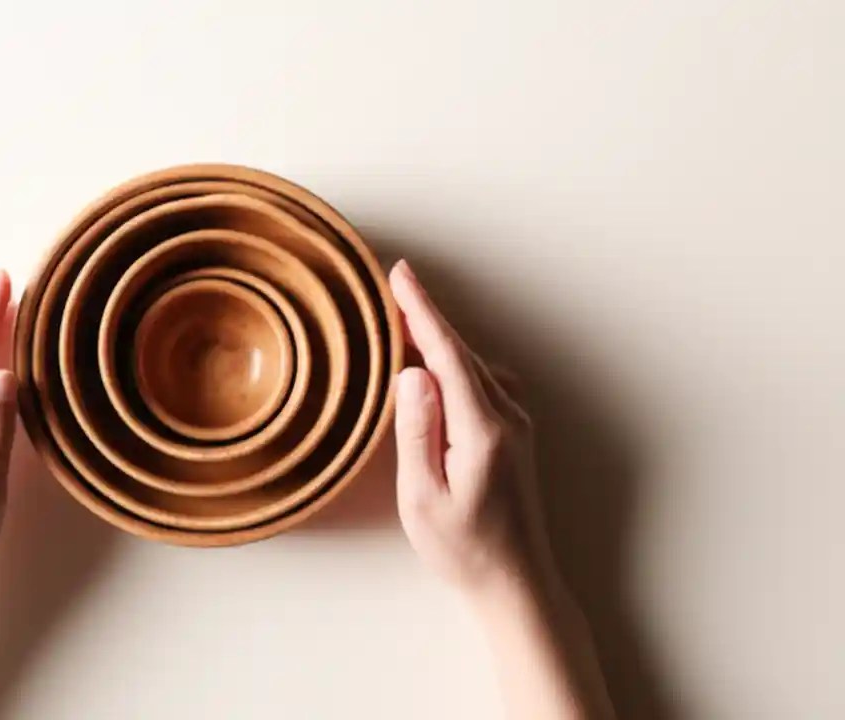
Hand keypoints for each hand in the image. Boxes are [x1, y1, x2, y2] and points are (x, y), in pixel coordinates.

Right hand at [390, 261, 615, 717]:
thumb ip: (417, 430)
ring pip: (471, 365)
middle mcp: (508, 417)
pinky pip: (480, 383)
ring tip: (403, 323)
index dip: (421, 309)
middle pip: (460, 352)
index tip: (401, 274)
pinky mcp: (514, 435)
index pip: (446, 352)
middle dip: (425, 316)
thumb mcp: (423, 496)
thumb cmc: (465, 549)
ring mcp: (516, 425)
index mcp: (483, 428)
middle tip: (392, 287)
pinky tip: (433, 369)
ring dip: (438, 341)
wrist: (517, 583)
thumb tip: (413, 372)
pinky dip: (453, 364)